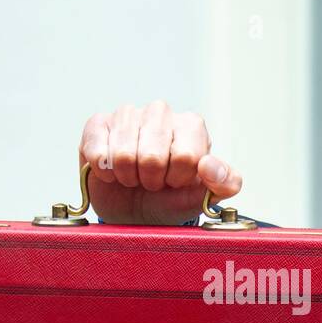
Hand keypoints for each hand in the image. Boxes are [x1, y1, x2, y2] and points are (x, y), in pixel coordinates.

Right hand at [78, 100, 241, 223]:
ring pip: (123, 154)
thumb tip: (209, 165)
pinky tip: (110, 171)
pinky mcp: (97, 124)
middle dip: (151, 180)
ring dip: (127, 177)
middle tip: (152, 182)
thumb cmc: (170, 198)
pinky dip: (104, 172)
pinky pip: (97, 150)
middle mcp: (161, 113)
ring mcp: (128, 115)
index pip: (186, 156)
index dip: (177, 179)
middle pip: (152, 156)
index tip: (175, 182)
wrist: (134, 210)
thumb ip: (224, 183)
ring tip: (133, 176)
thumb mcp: (203, 197)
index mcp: (191, 126)